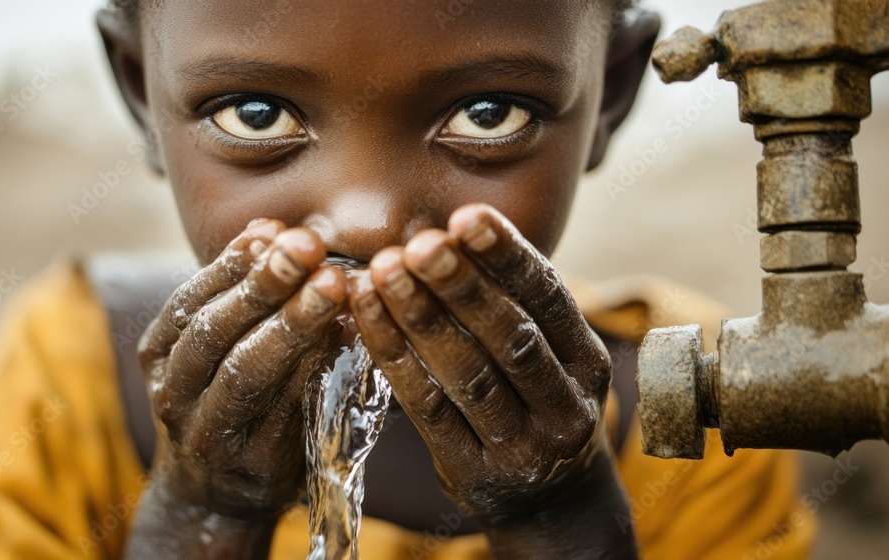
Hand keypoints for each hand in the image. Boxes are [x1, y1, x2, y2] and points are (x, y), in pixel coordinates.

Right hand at [136, 220, 347, 520]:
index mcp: (159, 355)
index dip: (231, 264)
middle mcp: (174, 394)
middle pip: (212, 332)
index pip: (189, 301)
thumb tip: (269, 228)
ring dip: (292, 323)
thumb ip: (239, 293)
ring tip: (331, 285)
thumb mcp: (215, 348)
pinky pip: (286, 407)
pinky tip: (343, 332)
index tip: (273, 229)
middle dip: (262, 285)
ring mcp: (209, 433)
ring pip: (245, 371)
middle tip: (307, 246)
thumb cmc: (224, 402)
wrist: (215, 499)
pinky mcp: (255, 462)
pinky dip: (315, 365)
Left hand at [348, 203, 614, 524]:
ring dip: (420, 318)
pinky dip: (396, 359)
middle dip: (461, 285)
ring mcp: (524, 447)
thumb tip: (452, 231)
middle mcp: (566, 408)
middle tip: (418, 244)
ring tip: (382, 272)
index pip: (550, 300)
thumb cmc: (537, 405)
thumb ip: (515, 306)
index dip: (509, 256)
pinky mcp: (476, 473)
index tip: (468, 216)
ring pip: (468, 374)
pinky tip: (367, 319)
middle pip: (510, 338)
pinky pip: (429, 410)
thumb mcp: (551, 359)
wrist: (550, 501)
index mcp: (587, 364)